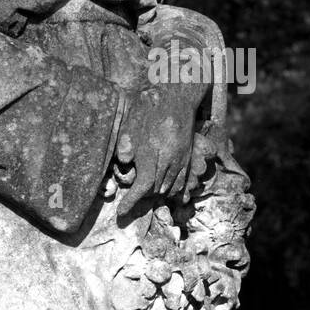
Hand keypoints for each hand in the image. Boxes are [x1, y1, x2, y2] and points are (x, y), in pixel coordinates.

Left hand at [115, 76, 209, 216]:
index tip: (121, 213)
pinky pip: (183, 181)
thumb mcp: (132, 120)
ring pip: (169, 188)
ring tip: (142, 195)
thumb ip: (127, 142)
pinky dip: (173, 190)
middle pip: (155, 190)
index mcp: (153, 152)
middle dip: (141, 198)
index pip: (143, 185)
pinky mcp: (188, 157)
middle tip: (127, 203)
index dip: (131, 202)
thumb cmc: (150, 106)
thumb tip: (123, 163)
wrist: (177, 96)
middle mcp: (169, 160)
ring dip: (156, 194)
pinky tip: (165, 192)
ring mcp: (181, 160)